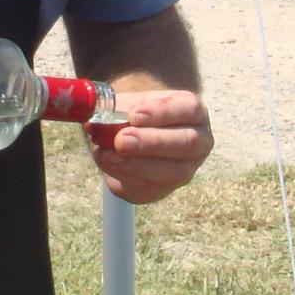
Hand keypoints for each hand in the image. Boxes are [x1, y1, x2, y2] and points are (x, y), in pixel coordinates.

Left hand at [85, 88, 212, 204]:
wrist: (133, 135)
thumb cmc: (135, 114)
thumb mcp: (126, 103)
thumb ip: (113, 109)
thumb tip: (96, 119)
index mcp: (193, 112)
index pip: (188, 110)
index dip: (162, 113)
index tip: (134, 114)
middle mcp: (198, 142)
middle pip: (186, 143)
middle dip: (152, 142)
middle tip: (122, 140)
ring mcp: (185, 169)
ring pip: (171, 172)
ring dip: (137, 164)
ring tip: (108, 154)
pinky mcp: (162, 190)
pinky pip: (148, 188)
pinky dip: (124, 176)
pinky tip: (107, 163)